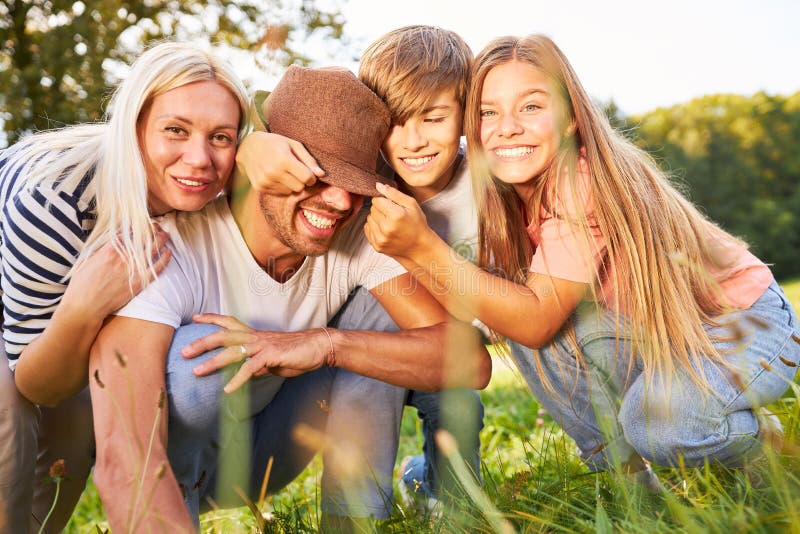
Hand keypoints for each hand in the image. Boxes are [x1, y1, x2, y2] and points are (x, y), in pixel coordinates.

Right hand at [62, 227, 171, 317]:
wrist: (85, 305)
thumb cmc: (82, 284)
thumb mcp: (87, 260)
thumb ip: (102, 250)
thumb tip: (110, 244)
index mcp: (110, 249)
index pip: (128, 232)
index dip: (137, 227)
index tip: (141, 225)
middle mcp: (124, 257)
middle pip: (143, 237)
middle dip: (151, 229)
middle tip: (156, 226)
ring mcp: (133, 269)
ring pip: (153, 249)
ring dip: (161, 239)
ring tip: (165, 235)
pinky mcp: (140, 281)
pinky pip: (157, 267)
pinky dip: (165, 258)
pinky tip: (169, 252)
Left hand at [183, 313, 330, 392]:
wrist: (319, 347)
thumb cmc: (298, 352)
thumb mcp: (273, 360)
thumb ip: (258, 364)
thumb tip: (247, 372)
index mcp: (256, 335)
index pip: (230, 323)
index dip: (212, 319)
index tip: (195, 317)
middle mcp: (256, 337)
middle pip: (223, 336)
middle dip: (202, 343)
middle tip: (184, 351)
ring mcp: (263, 345)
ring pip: (232, 351)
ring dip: (212, 362)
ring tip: (196, 371)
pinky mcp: (271, 356)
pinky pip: (250, 368)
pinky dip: (237, 379)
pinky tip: (228, 389)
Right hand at [236, 131, 324, 194]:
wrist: (248, 147)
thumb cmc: (275, 143)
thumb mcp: (294, 145)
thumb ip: (309, 160)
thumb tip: (321, 175)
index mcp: (284, 160)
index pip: (307, 178)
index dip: (312, 177)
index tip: (309, 173)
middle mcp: (273, 172)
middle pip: (300, 187)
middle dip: (302, 181)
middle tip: (296, 172)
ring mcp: (265, 181)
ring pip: (290, 192)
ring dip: (291, 184)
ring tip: (284, 172)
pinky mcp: (260, 187)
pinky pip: (280, 193)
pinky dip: (282, 187)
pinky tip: (276, 176)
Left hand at [365, 182, 433, 259]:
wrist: (420, 248)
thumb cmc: (417, 224)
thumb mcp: (411, 204)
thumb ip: (394, 193)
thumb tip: (378, 186)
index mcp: (395, 215)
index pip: (376, 200)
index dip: (384, 200)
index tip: (391, 205)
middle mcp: (386, 228)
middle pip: (372, 209)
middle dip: (381, 209)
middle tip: (392, 215)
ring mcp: (380, 239)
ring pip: (369, 219)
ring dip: (377, 218)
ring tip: (389, 222)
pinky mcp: (377, 246)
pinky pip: (367, 229)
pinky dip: (374, 227)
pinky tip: (385, 230)